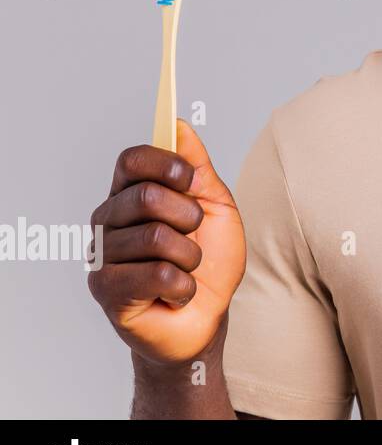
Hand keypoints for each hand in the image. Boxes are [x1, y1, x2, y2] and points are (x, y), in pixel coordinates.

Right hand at [88, 120, 246, 364]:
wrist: (207, 318)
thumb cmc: (210, 261)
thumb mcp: (216, 207)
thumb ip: (197, 167)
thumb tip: (178, 126)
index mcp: (132, 193)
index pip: (131, 159)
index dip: (164, 163)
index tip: (189, 178)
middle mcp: (109, 220)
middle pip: (146, 196)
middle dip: (188, 216)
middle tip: (194, 235)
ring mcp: (103, 255)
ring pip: (155, 237)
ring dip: (190, 256)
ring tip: (187, 268)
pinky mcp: (106, 289)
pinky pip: (156, 274)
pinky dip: (183, 285)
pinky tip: (177, 292)